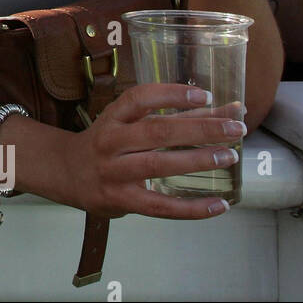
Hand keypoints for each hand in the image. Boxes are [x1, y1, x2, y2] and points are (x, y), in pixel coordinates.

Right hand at [63, 82, 243, 218]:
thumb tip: (231, 110)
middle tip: (235, 128)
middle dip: (199, 129)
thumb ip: (181, 117)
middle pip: (156, 132)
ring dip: (197, 160)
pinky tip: (218, 205)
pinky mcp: (121, 200)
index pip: (138, 99)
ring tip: (229, 156)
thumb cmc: (109, 144)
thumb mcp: (133, 124)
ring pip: (158, 165)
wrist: (67, 173)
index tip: (203, 95)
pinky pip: (159, 206)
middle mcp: (110, 142)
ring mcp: (113, 172)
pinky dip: (191, 208)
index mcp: (113, 118)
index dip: (170, 94)